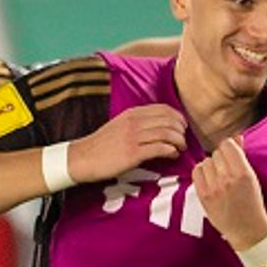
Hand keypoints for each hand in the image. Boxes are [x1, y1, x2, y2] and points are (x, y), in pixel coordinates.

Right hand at [68, 103, 186, 182]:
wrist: (82, 158)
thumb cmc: (102, 145)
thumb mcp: (120, 126)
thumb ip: (138, 123)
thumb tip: (159, 128)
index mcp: (132, 113)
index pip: (164, 109)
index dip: (178, 117)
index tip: (182, 127)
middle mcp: (134, 122)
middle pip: (169, 120)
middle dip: (181, 130)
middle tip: (183, 140)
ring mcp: (134, 137)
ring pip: (167, 133)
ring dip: (179, 141)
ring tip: (180, 148)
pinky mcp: (133, 153)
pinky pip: (160, 148)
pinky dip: (171, 151)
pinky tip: (173, 155)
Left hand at [193, 138, 266, 249]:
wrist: (247, 230)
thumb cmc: (252, 203)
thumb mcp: (252, 178)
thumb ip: (242, 155)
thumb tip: (237, 136)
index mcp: (243, 173)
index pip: (227, 145)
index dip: (229, 148)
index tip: (232, 155)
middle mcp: (227, 179)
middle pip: (216, 153)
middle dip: (222, 158)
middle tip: (227, 170)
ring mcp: (214, 188)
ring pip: (206, 161)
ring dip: (212, 166)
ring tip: (219, 177)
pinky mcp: (203, 196)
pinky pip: (196, 172)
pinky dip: (202, 173)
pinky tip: (209, 180)